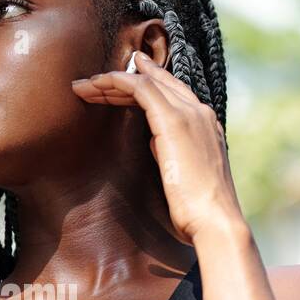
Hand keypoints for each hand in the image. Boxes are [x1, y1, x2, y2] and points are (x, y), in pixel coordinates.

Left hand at [70, 50, 246, 245]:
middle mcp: (200, 113)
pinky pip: (141, 89)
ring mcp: (190, 114)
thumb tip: (154, 141)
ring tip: (84, 86)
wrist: (215, 221)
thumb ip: (170, 152)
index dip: (145, 82)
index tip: (120, 78)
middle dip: (123, 79)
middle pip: (158, 83)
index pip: (172, 93)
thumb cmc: (198, 210)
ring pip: (146, 82)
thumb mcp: (182, 174)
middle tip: (91, 81)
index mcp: (205, 126)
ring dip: (111, 81)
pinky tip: (97, 85)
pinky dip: (117, 82)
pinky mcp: (174, 121)